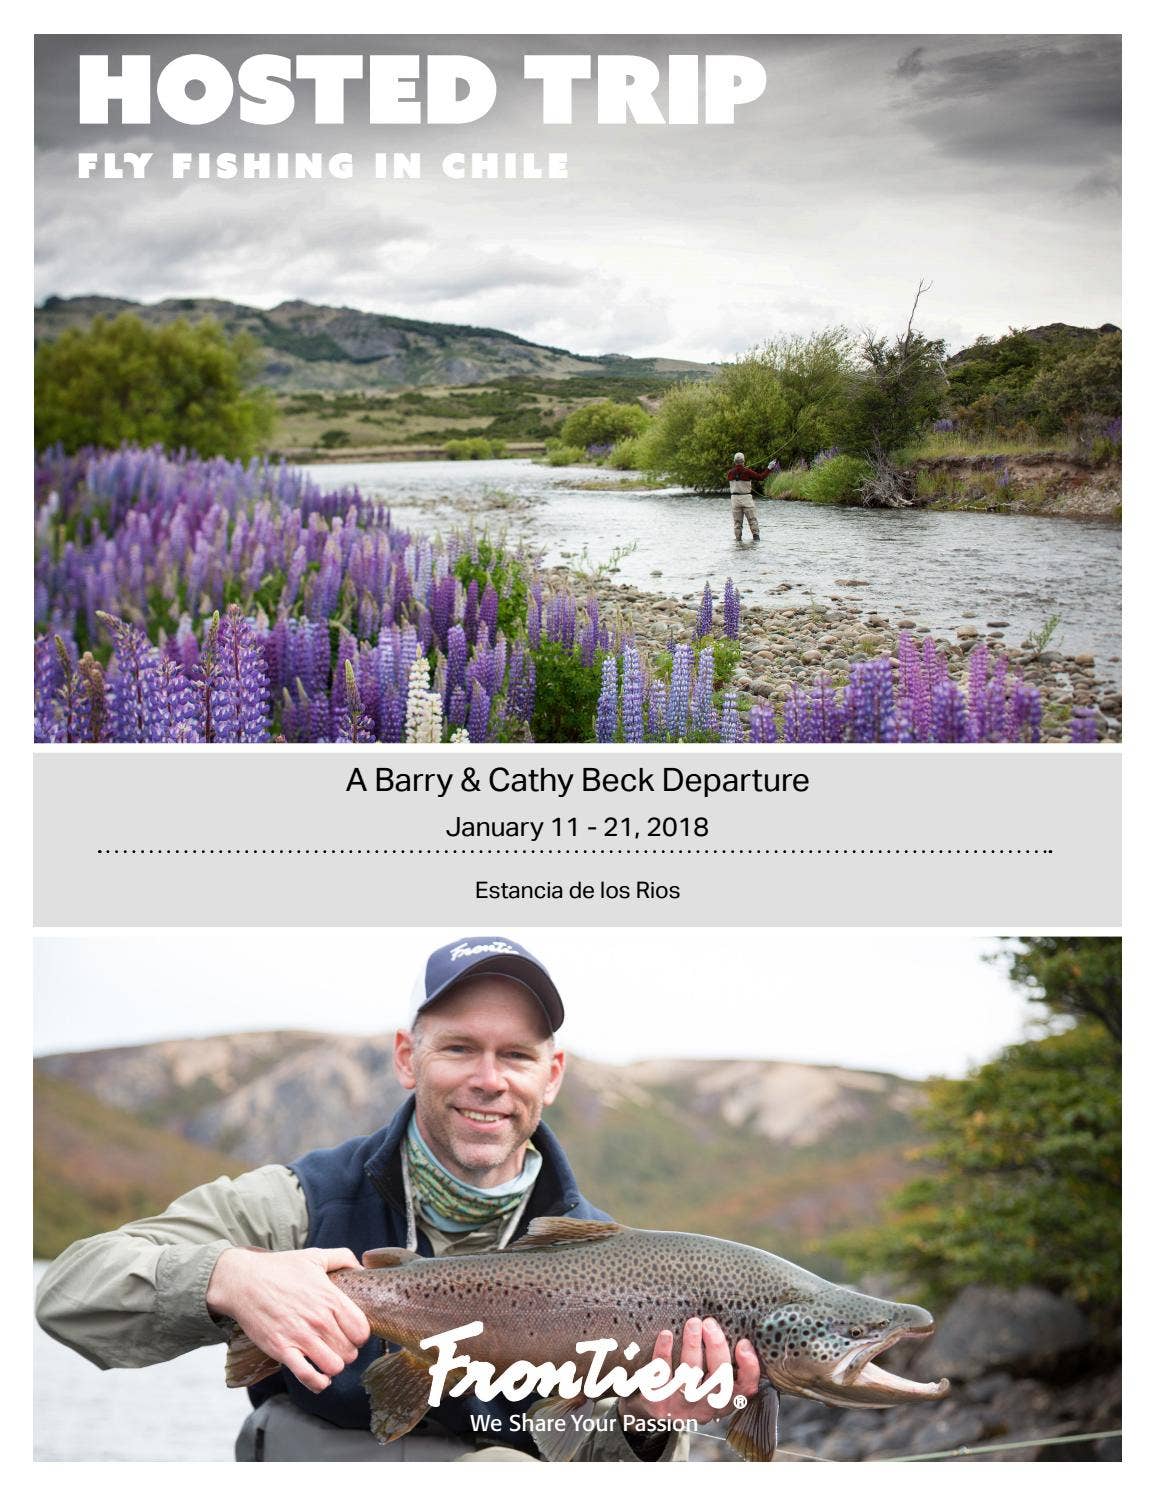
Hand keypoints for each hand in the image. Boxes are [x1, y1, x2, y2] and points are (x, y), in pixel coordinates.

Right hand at [206, 1247, 370, 1392]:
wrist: (243, 1281)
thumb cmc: (280, 1268)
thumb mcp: (315, 1256)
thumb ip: (342, 1257)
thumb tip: (361, 1267)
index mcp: (330, 1298)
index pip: (361, 1331)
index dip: (360, 1336)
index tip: (352, 1333)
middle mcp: (319, 1320)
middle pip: (350, 1352)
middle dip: (347, 1351)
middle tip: (338, 1346)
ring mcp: (300, 1337)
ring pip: (334, 1367)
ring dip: (334, 1366)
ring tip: (328, 1358)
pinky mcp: (282, 1350)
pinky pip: (308, 1377)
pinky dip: (318, 1383)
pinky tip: (320, 1378)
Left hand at [619, 1317, 759, 1424]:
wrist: (656, 1407)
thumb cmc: (692, 1384)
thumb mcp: (713, 1381)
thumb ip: (726, 1362)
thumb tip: (740, 1329)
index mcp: (725, 1400)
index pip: (745, 1389)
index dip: (748, 1368)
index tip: (743, 1343)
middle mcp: (706, 1406)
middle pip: (718, 1378)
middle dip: (716, 1346)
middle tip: (710, 1323)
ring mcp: (682, 1406)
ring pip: (690, 1374)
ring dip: (692, 1345)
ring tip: (693, 1323)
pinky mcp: (659, 1402)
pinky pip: (661, 1376)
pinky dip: (663, 1353)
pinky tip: (666, 1335)